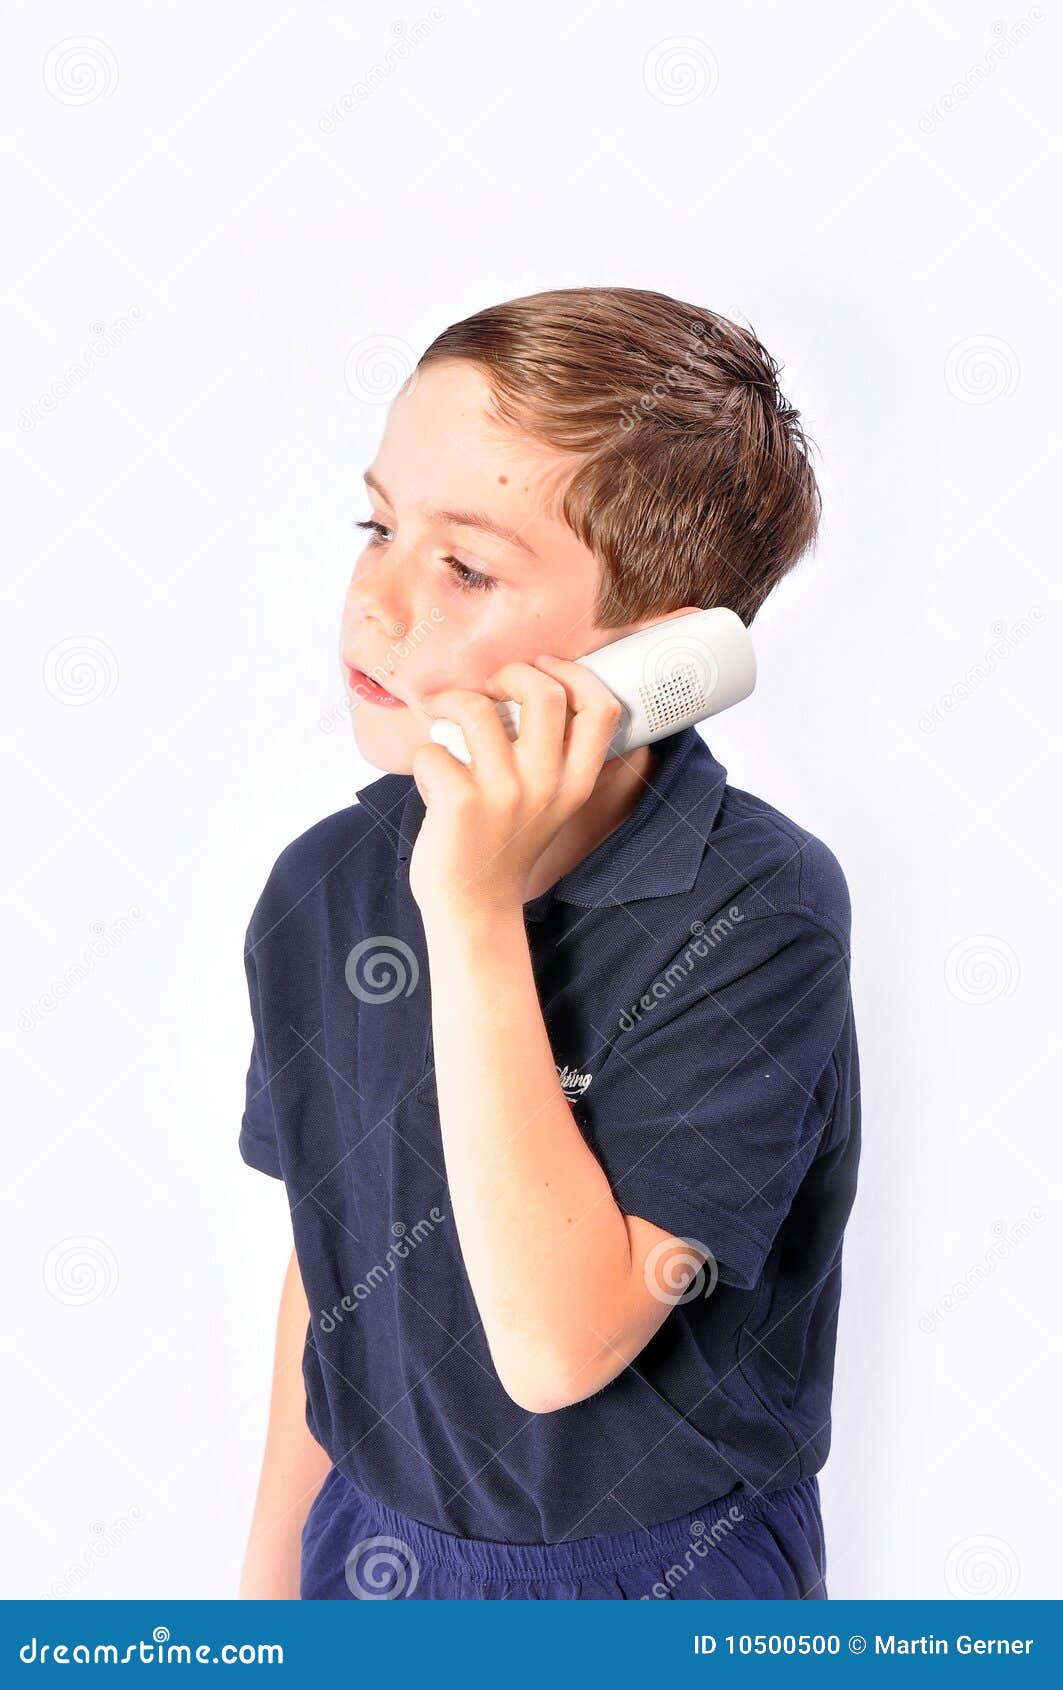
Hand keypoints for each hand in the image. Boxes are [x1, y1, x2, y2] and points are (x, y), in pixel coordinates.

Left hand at [408, 655, 621, 923]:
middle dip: (511, 672)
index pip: (602, 709)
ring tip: (442, 714)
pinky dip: (424, 758)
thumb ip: (551, 757)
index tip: (544, 667)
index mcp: (575, 783)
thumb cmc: (503, 845)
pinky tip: (432, 778)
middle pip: (544, 693)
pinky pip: (433, 750)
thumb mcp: (549, 804)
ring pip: (477, 709)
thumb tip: (524, 686)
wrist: (474, 907)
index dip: (574, 673)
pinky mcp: (461, 802)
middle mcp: (547, 785)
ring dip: (451, 702)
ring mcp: (505, 793)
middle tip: (490, 684)